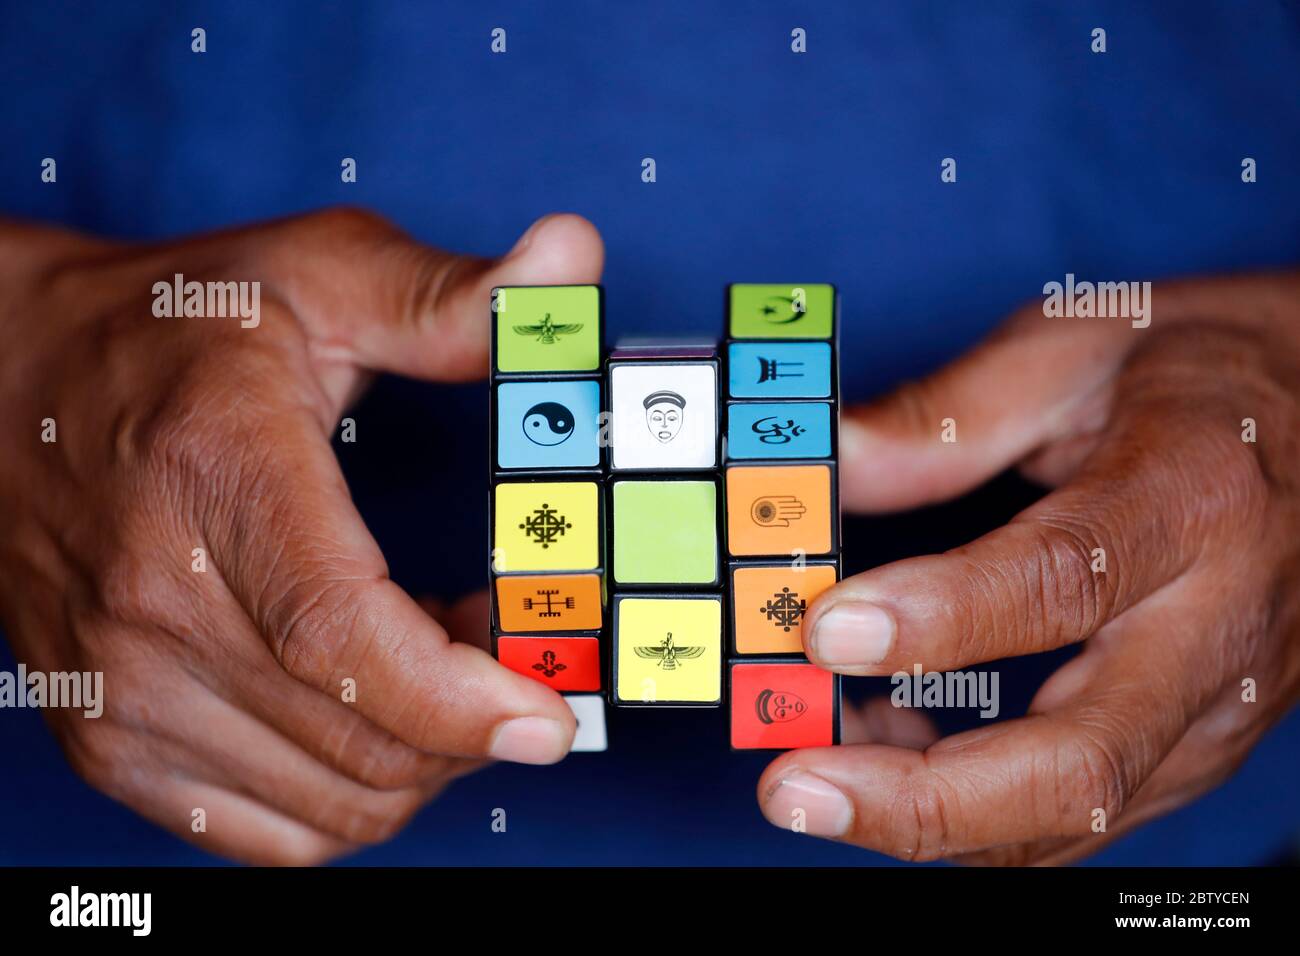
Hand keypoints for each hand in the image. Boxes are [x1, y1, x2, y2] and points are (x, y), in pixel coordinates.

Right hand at [0, 207, 602, 863]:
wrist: (3, 383)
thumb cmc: (169, 328)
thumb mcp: (317, 276)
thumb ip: (455, 295)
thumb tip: (572, 258)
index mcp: (219, 478)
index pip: (341, 637)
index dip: (462, 700)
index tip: (549, 714)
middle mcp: (152, 605)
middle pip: (360, 739)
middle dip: (473, 715)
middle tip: (507, 637)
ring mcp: (121, 691)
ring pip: (332, 804)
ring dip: (423, 754)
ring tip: (435, 657)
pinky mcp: (112, 741)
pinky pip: (273, 832)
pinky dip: (353, 791)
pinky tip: (367, 705)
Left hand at [759, 272, 1299, 863]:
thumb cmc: (1204, 371)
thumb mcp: (1078, 348)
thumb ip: (947, 419)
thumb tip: (826, 463)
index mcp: (1193, 495)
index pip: (1063, 581)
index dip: (938, 620)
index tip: (824, 633)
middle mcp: (1222, 620)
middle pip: (1082, 762)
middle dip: (923, 800)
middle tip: (792, 785)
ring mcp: (1221, 699)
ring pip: (1079, 812)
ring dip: (933, 817)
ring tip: (814, 770)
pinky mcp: (1202, 737)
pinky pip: (1086, 807)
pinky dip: (977, 810)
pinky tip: (891, 754)